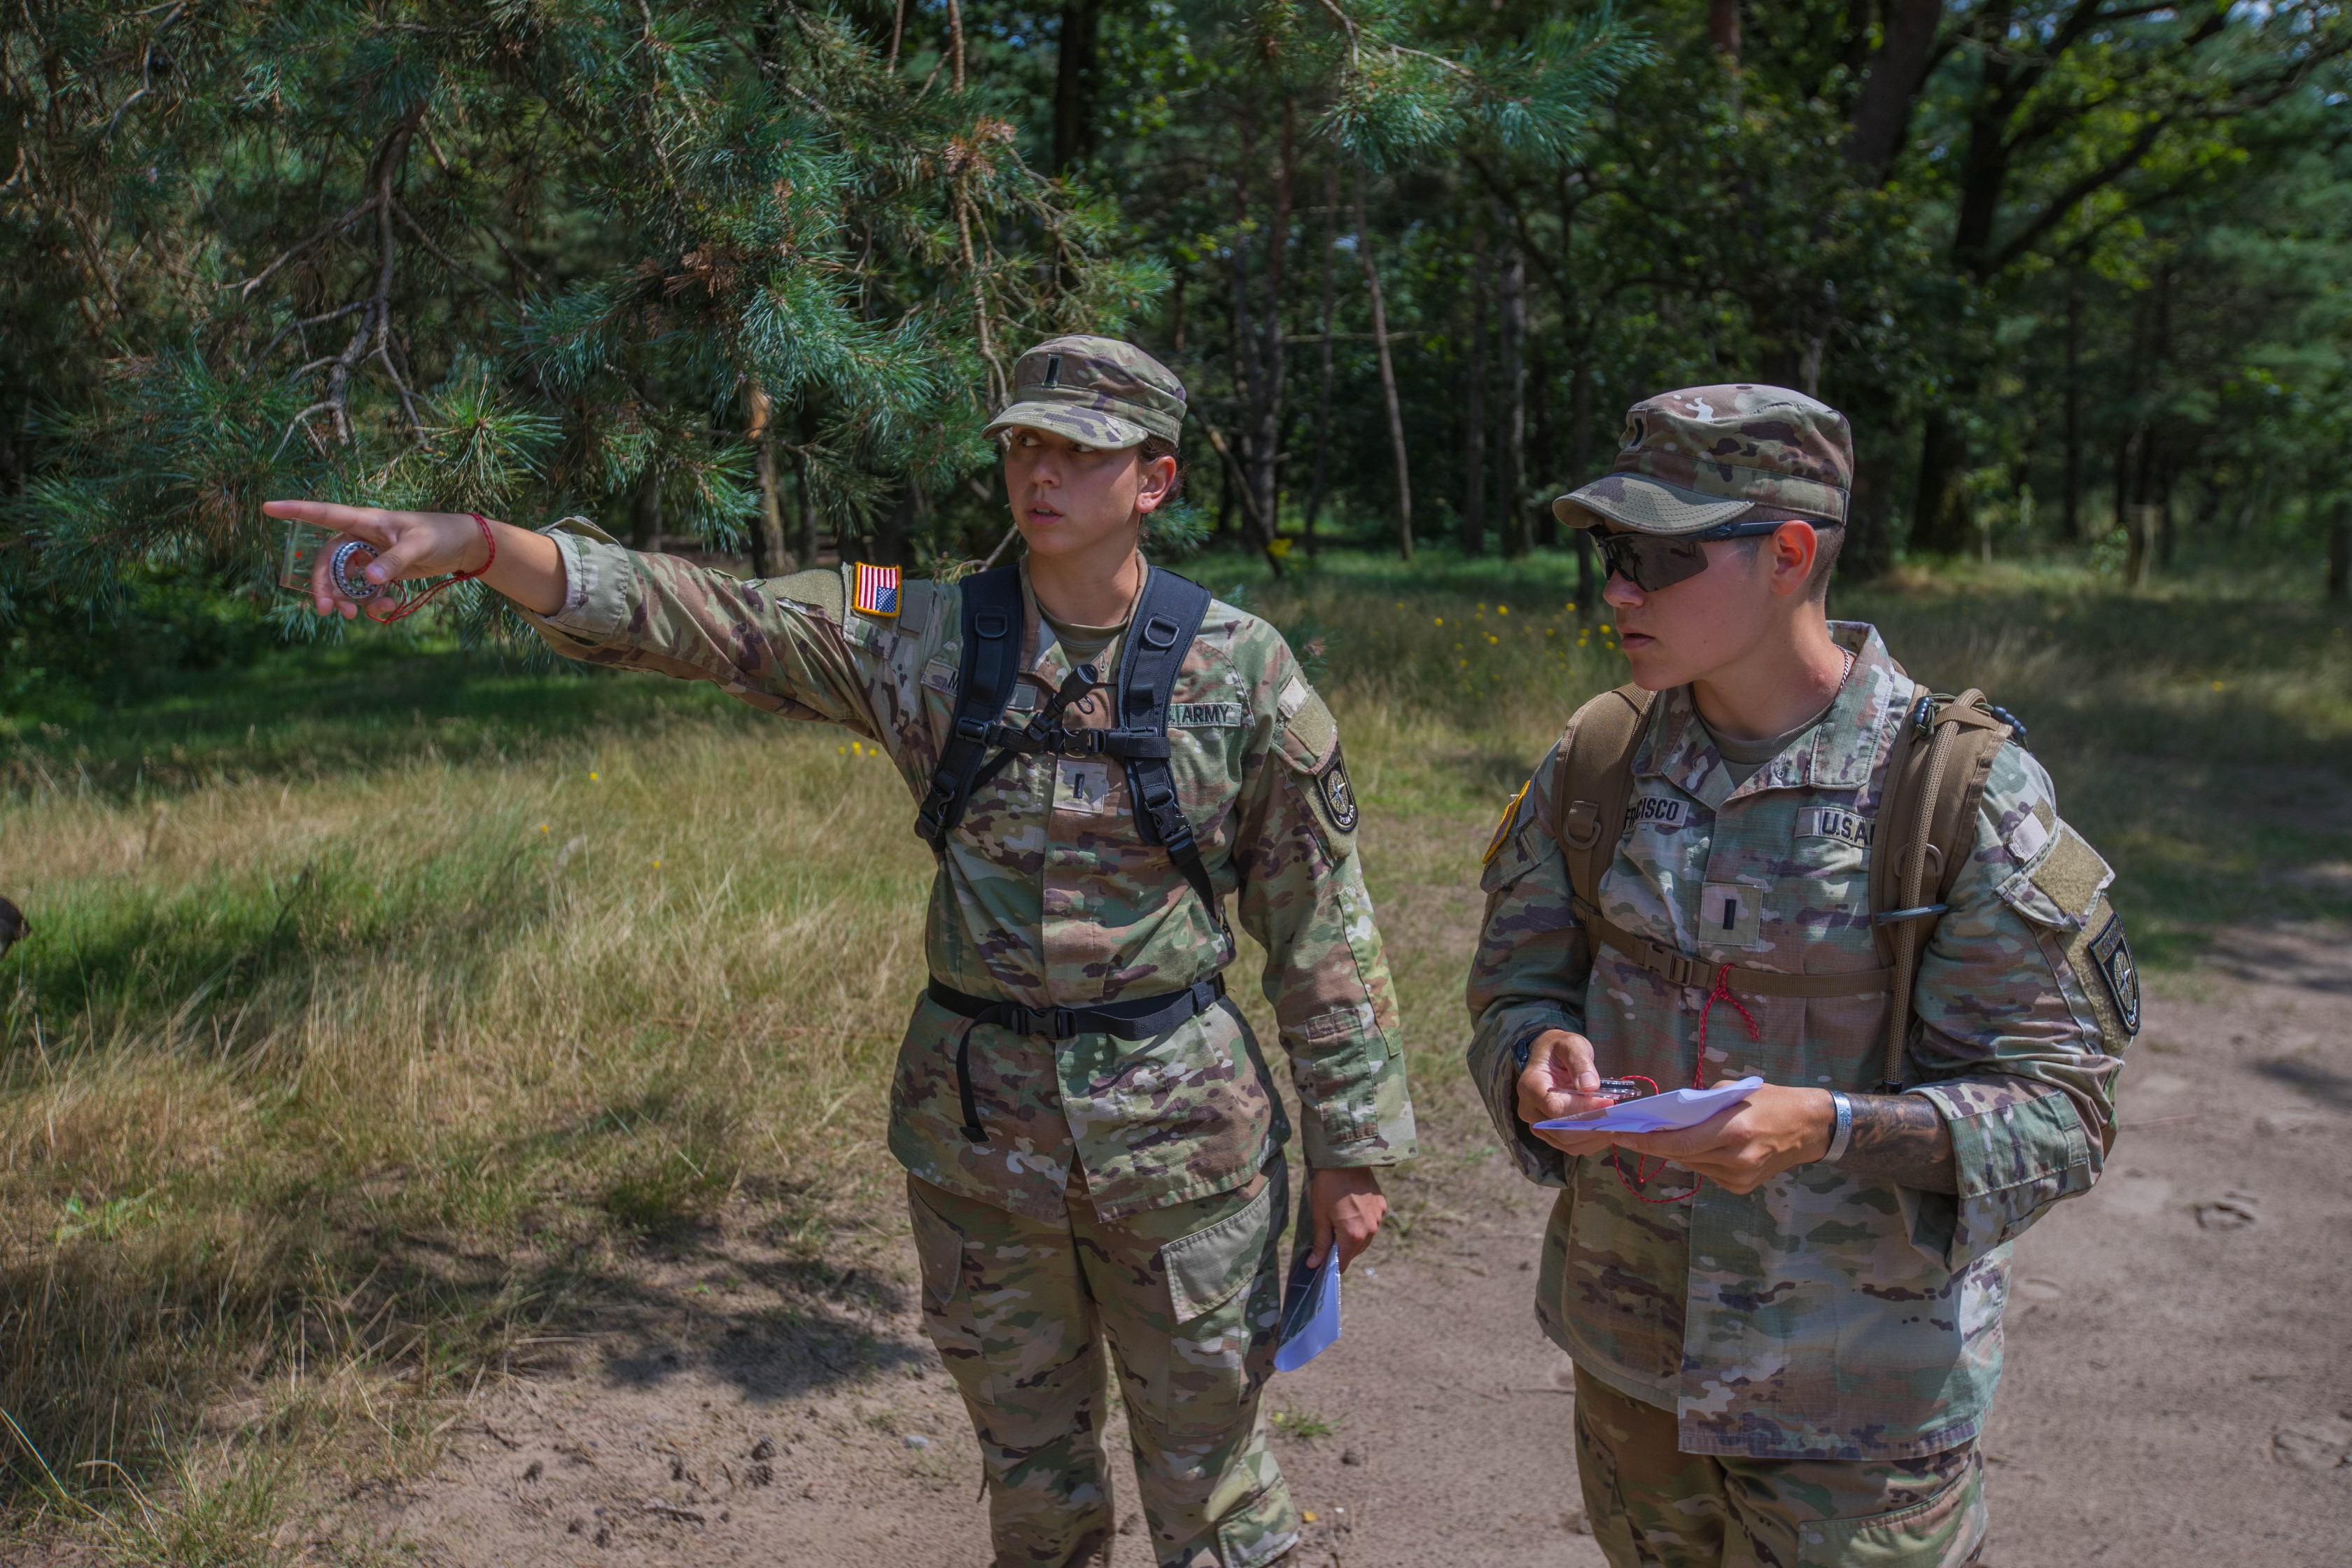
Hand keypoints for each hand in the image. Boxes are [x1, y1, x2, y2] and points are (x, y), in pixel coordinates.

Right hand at [263, 500, 565, 616]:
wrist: (463, 546)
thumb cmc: (440, 534)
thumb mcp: (418, 546)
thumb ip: (392, 562)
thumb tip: (367, 579)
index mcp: (365, 521)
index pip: (324, 514)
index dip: (295, 510)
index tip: (266, 506)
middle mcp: (361, 537)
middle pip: (329, 560)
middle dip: (324, 585)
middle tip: (326, 610)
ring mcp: (369, 555)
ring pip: (343, 578)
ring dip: (344, 598)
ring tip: (352, 616)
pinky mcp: (381, 571)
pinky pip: (364, 588)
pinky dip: (368, 602)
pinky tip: (383, 610)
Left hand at [1309, 1168, 1385, 1270]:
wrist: (1346, 1159)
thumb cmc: (1328, 1187)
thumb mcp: (1320, 1216)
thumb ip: (1320, 1243)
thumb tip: (1314, 1265)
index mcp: (1353, 1236)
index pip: (1344, 1262)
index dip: (1332, 1265)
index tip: (1322, 1262)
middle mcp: (1370, 1230)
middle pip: (1355, 1251)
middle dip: (1342, 1249)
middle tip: (1327, 1237)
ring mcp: (1378, 1217)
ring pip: (1365, 1237)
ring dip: (1353, 1236)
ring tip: (1339, 1221)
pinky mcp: (1382, 1205)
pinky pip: (1372, 1222)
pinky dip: (1362, 1222)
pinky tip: (1351, 1210)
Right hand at [1516, 1029, 1623, 1155]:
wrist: (1550, 1058)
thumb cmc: (1560, 1049)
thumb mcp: (1570, 1044)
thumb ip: (1579, 1061)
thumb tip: (1590, 1086)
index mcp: (1530, 1086)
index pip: (1555, 1107)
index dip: (1584, 1109)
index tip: (1609, 1102)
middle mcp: (1529, 1110)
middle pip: (1561, 1131)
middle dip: (1593, 1125)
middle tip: (1617, 1115)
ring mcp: (1538, 1125)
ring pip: (1568, 1144)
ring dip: (1595, 1136)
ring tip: (1616, 1121)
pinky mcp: (1551, 1134)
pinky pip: (1572, 1147)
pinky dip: (1593, 1141)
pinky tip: (1607, 1128)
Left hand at [1606, 1084, 1833, 1194]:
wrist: (1809, 1127)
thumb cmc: (1771, 1100)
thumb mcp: (1734, 1091)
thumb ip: (1700, 1104)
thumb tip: (1666, 1113)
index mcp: (1734, 1130)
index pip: (1679, 1142)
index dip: (1646, 1142)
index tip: (1619, 1134)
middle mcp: (1736, 1158)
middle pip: (1681, 1155)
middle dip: (1652, 1144)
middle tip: (1628, 1132)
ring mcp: (1740, 1177)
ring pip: (1691, 1165)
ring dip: (1673, 1151)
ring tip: (1655, 1135)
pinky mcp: (1742, 1187)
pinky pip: (1707, 1172)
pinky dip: (1695, 1158)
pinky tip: (1695, 1146)